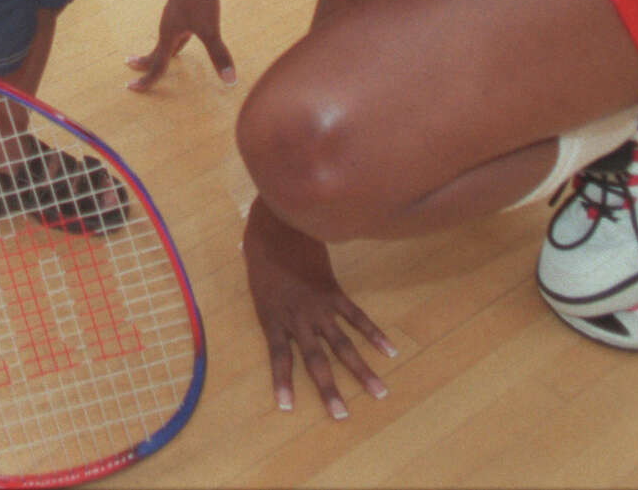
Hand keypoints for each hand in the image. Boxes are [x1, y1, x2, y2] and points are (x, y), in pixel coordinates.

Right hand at [127, 0, 234, 90]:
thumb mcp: (210, 29)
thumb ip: (219, 55)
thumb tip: (229, 81)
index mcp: (169, 34)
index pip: (157, 64)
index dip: (147, 80)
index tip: (133, 88)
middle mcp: (169, 25)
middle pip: (156, 51)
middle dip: (146, 64)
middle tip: (132, 71)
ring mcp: (178, 15)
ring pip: (169, 39)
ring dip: (163, 52)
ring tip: (162, 60)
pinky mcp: (188, 7)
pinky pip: (180, 29)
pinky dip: (179, 40)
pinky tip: (186, 37)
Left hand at [243, 198, 395, 420]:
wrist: (280, 221)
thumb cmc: (262, 248)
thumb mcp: (254, 278)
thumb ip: (262, 292)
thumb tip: (248, 272)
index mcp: (273, 317)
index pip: (279, 357)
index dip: (282, 382)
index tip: (287, 408)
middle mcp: (298, 318)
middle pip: (316, 361)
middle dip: (329, 390)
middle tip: (343, 416)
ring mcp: (319, 306)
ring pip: (343, 345)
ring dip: (361, 370)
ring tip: (379, 392)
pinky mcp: (334, 291)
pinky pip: (356, 316)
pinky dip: (373, 333)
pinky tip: (389, 349)